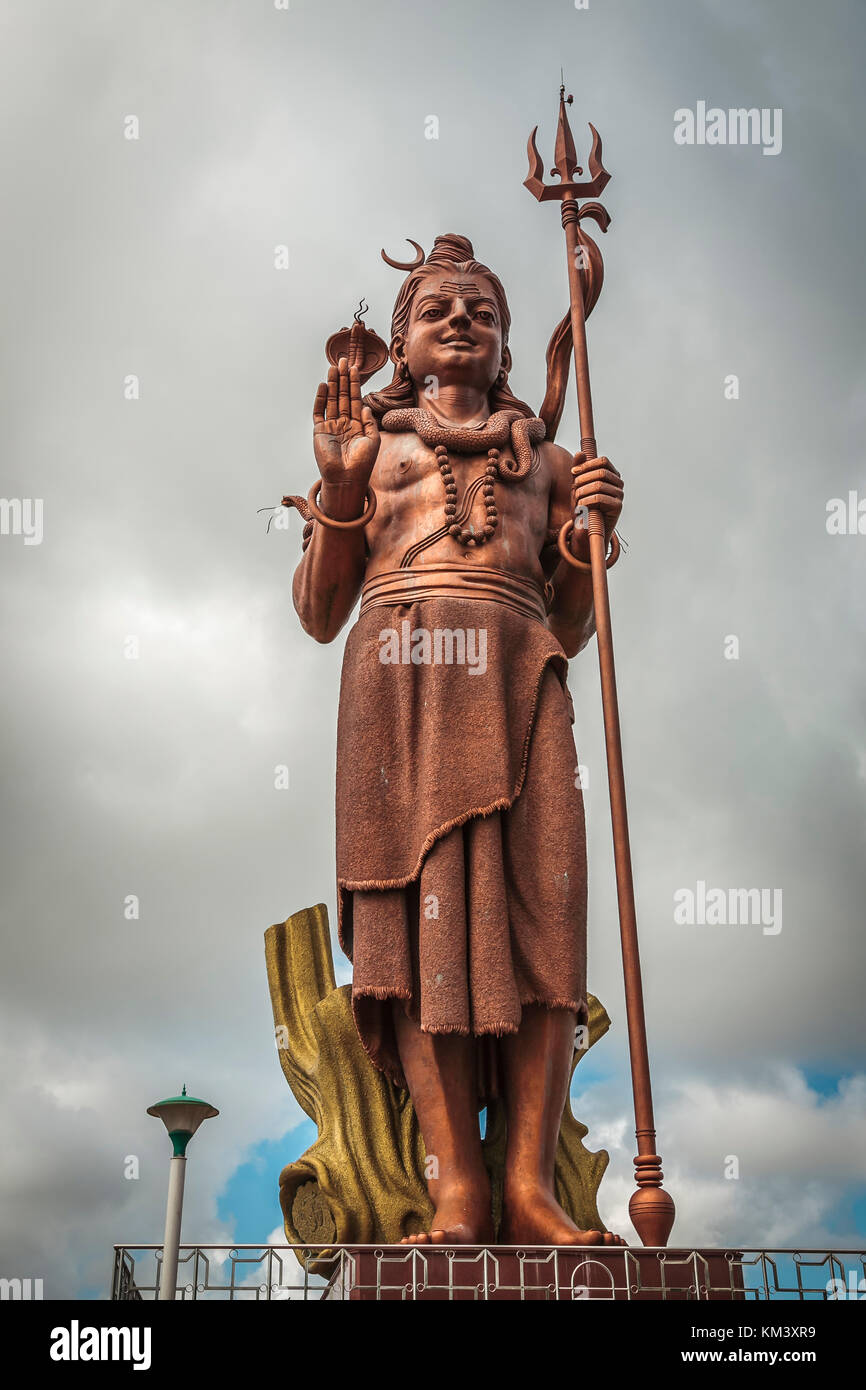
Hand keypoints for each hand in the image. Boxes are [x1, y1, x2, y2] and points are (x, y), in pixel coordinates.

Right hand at [313, 357, 379, 486]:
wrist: (347, 479)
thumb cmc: (363, 463)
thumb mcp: (373, 441)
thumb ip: (370, 422)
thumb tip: (364, 406)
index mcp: (357, 424)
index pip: (354, 399)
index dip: (354, 384)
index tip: (355, 368)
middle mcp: (343, 423)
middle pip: (342, 396)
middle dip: (343, 378)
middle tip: (343, 361)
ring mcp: (331, 426)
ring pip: (331, 400)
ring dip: (332, 384)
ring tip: (333, 368)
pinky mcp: (320, 431)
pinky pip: (319, 412)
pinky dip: (320, 399)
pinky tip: (323, 386)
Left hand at [570, 453, 622, 556]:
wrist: (588, 528)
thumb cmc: (584, 505)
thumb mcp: (578, 486)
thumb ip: (579, 470)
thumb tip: (580, 453)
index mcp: (611, 474)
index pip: (603, 461)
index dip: (587, 465)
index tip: (573, 473)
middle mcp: (618, 482)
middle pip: (601, 472)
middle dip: (583, 479)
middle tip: (574, 489)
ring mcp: (620, 494)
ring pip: (599, 485)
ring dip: (583, 492)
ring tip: (577, 501)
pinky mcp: (618, 506)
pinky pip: (600, 498)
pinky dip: (586, 502)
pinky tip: (581, 507)